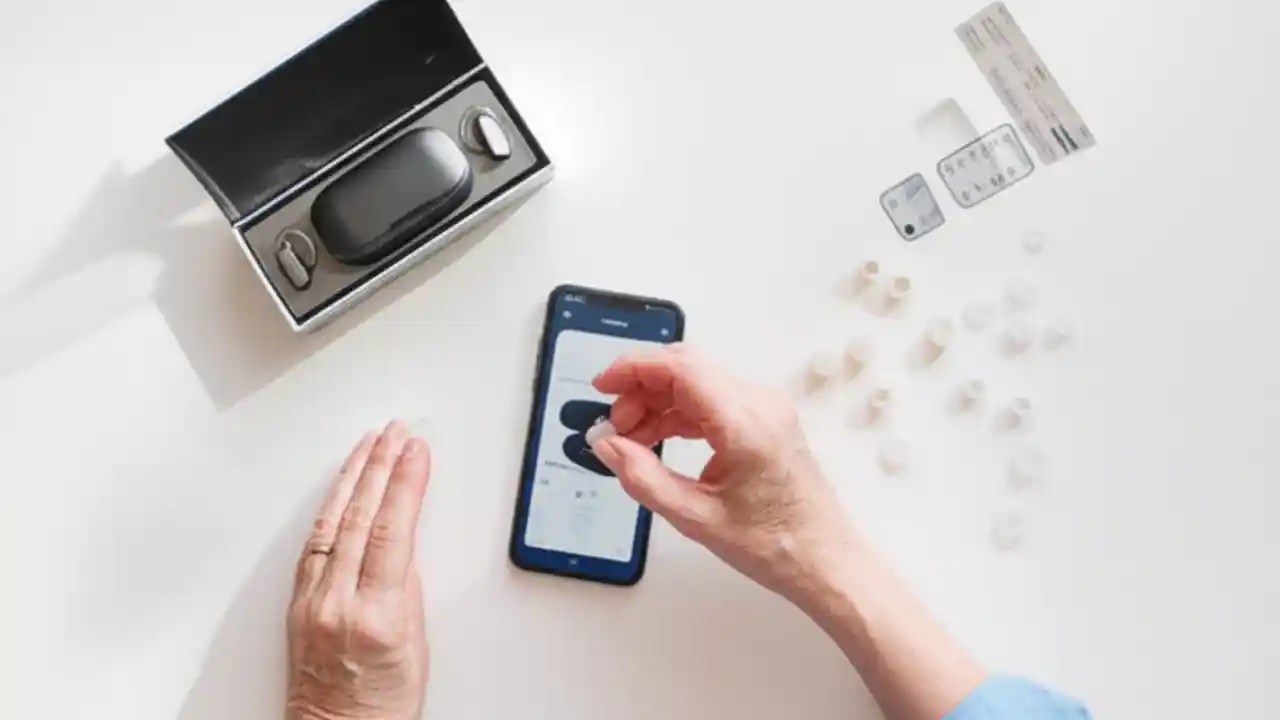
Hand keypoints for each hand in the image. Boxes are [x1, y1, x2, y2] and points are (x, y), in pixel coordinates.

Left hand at [286, 421, 430, 719]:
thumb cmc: (381, 705)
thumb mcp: (415, 643)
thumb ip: (406, 587)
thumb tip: (402, 541)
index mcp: (372, 613)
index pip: (390, 530)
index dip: (405, 483)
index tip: (417, 451)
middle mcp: (333, 602)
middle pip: (357, 516)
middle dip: (379, 466)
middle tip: (395, 433)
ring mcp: (308, 601)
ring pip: (330, 522)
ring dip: (352, 476)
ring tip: (370, 445)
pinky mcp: (295, 604)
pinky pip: (314, 542)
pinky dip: (331, 507)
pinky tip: (342, 489)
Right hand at [590, 346, 854, 605]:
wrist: (825, 560)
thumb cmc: (775, 545)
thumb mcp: (696, 518)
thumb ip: (643, 478)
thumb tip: (607, 446)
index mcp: (745, 423)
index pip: (680, 367)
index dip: (633, 368)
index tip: (602, 386)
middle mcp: (759, 404)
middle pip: (685, 369)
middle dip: (640, 388)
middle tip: (613, 426)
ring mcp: (765, 409)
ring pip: (696, 383)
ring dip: (657, 403)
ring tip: (630, 440)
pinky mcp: (765, 421)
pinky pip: (712, 401)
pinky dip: (679, 414)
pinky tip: (657, 440)